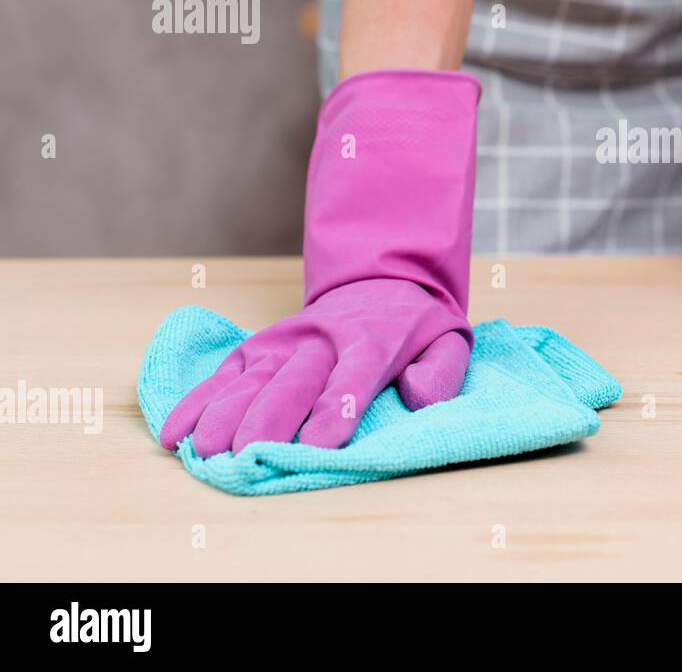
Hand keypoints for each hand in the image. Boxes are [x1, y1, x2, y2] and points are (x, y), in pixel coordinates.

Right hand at [160, 280, 469, 454]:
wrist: (380, 281)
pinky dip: (199, 400)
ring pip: (251, 379)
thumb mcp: (448, 341)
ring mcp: (284, 342)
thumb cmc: (415, 326)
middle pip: (292, 384)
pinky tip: (176, 429)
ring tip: (204, 450)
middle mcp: (322, 341)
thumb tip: (418, 396)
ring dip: (225, 414)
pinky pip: (225, 373)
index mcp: (372, 343)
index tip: (319, 445)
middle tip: (246, 457)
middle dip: (268, 421)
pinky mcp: (259, 347)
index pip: (353, 379)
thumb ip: (441, 371)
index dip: (336, 411)